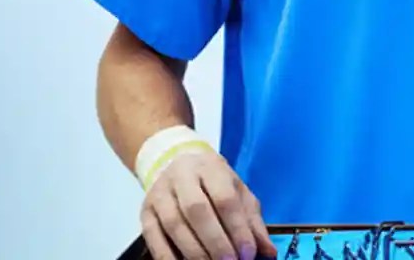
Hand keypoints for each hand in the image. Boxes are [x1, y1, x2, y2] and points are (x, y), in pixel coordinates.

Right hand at [140, 150, 276, 259]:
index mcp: (210, 168)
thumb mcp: (237, 192)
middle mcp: (181, 177)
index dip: (237, 228)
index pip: (224, 198)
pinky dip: (168, 257)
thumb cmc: (212, 182)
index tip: (247, 253)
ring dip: (194, 252)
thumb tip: (268, 252)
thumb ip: (252, 221)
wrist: (175, 163)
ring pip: (174, 224)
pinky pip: (154, 238)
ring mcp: (160, 194)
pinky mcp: (145, 213)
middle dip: (215, 241)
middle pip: (196, 209)